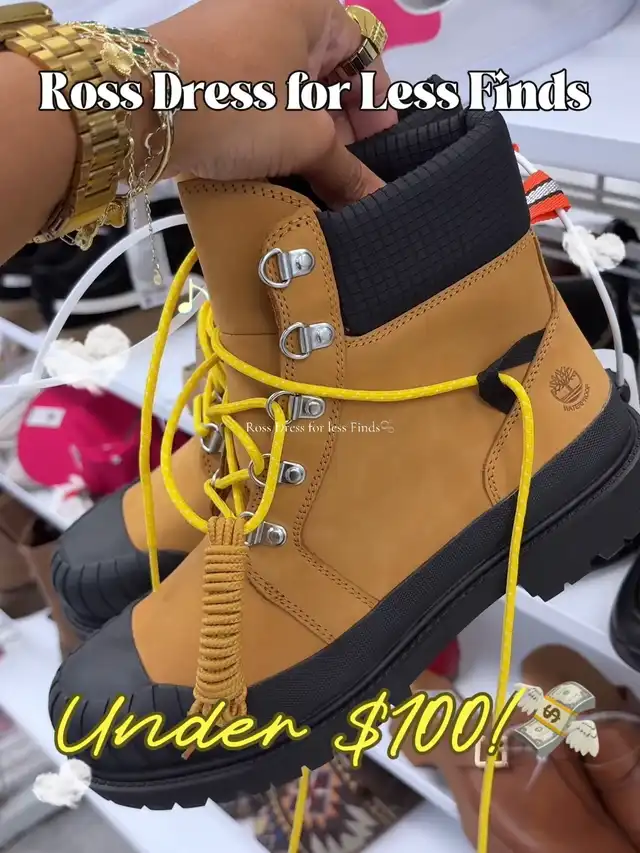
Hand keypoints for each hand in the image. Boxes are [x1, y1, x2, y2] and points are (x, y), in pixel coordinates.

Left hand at [148, 0, 395, 205]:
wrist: (140, 106)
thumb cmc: (239, 105)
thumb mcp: (305, 140)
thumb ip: (346, 169)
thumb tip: (375, 200)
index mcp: (309, 7)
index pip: (363, 53)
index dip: (376, 104)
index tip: (377, 148)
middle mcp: (272, 9)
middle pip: (325, 70)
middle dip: (341, 124)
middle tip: (346, 172)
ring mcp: (233, 34)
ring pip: (288, 87)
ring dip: (305, 133)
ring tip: (313, 177)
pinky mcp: (205, 63)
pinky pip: (255, 94)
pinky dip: (271, 128)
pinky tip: (278, 166)